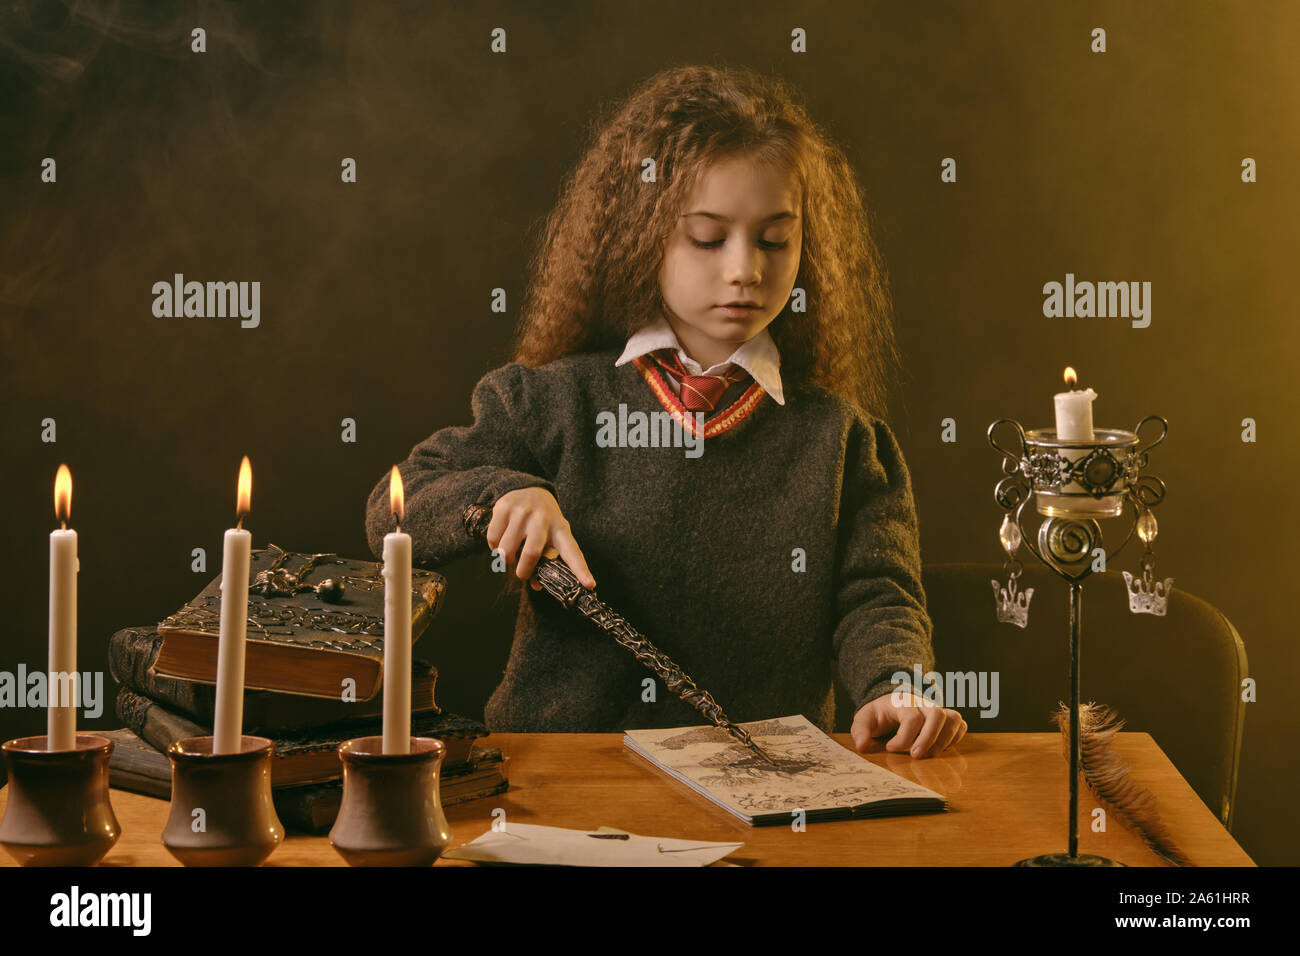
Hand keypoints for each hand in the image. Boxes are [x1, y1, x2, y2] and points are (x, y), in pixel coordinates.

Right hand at [488, 487, 595, 590]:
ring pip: (507, 549)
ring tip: (509, 555)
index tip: (590, 585)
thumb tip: (535, 585)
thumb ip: (544, 561)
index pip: (572, 552)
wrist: (528, 488)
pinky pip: (493, 538)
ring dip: (506, 560)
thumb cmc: (542, 522)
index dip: (581, 570)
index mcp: (561, 529)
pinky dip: (493, 547)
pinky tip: (499, 543)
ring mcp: (523, 512)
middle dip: (523, 571)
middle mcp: (543, 519)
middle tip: (521, 574)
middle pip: (531, 554)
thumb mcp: (550, 536)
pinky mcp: (505, 507)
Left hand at [850, 689, 965, 757]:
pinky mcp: (946, 719)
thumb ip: (860, 730)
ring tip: (928, 755)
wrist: (889, 705)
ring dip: (944, 740)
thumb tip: (862, 745)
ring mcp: (937, 709)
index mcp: (902, 701)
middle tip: (916, 756)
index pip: (912, 718)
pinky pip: (960, 726)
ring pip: (953, 718)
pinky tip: (938, 749)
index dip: (903, 738)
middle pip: (938, 714)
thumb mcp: (864, 719)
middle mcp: (923, 703)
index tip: (890, 748)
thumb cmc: (878, 715)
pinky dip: (953, 740)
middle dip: (929, 739)